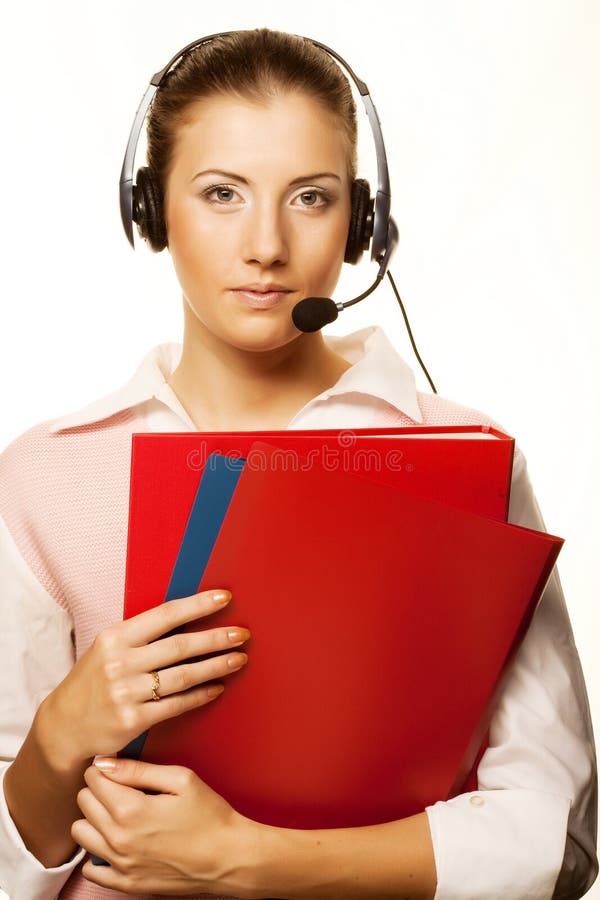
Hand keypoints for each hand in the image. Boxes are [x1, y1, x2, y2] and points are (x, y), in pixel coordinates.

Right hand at [38, 589, 249, 767]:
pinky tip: (217, 688)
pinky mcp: (132, 720)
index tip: (225, 598)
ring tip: (239, 659)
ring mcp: (125, 692)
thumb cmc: (94, 682)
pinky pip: (176, 704)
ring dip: (216, 666)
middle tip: (242, 633)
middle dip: (216, 638)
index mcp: (115, 637)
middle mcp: (119, 662)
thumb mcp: (108, 650)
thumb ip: (141, 636)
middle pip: (179, 645)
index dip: (198, 605)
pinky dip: (200, 695)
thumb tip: (187, 618)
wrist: (63, 727)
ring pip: (183, 675)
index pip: (165, 615)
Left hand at [73, 757, 261, 897]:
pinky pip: (91, 869)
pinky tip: (118, 841)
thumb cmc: (210, 816)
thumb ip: (139, 769)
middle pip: (83, 803)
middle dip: (98, 789)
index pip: (93, 779)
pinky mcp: (127, 884)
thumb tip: (106, 762)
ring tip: (118, 813)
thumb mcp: (181, 779)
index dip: (104, 768)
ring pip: (81, 834)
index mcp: (131, 810)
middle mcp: (119, 839)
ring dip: (94, 819)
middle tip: (121, 787)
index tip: (118, 768)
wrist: (229, 858)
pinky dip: (98, 853)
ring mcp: (121, 865)